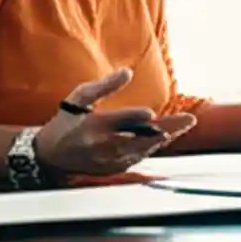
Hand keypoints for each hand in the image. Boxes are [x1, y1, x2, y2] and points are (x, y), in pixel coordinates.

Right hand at [35, 68, 196, 177]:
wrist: (51, 155)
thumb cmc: (66, 122)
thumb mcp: (79, 98)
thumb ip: (104, 86)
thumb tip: (128, 73)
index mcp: (94, 125)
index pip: (121, 121)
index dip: (138, 117)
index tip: (152, 113)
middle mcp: (104, 145)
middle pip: (141, 137)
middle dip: (167, 128)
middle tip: (189, 120)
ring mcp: (110, 159)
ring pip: (145, 149)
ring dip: (166, 137)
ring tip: (184, 125)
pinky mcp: (114, 168)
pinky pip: (139, 157)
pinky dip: (153, 146)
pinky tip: (167, 137)